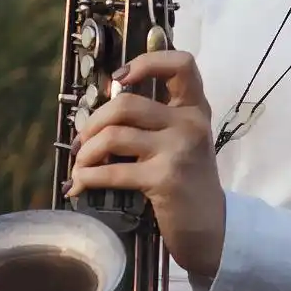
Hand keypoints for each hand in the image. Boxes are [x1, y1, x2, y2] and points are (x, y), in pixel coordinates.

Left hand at [65, 51, 225, 279]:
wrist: (210, 228)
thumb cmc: (187, 182)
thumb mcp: (182, 142)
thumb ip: (155, 120)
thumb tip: (102, 110)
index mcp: (195, 109)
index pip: (181, 64)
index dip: (146, 62)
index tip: (120, 79)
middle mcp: (190, 123)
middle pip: (126, 104)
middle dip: (93, 122)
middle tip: (83, 141)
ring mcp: (178, 150)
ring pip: (114, 135)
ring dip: (86, 152)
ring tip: (81, 165)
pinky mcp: (164, 178)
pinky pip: (112, 170)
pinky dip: (88, 177)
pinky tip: (80, 184)